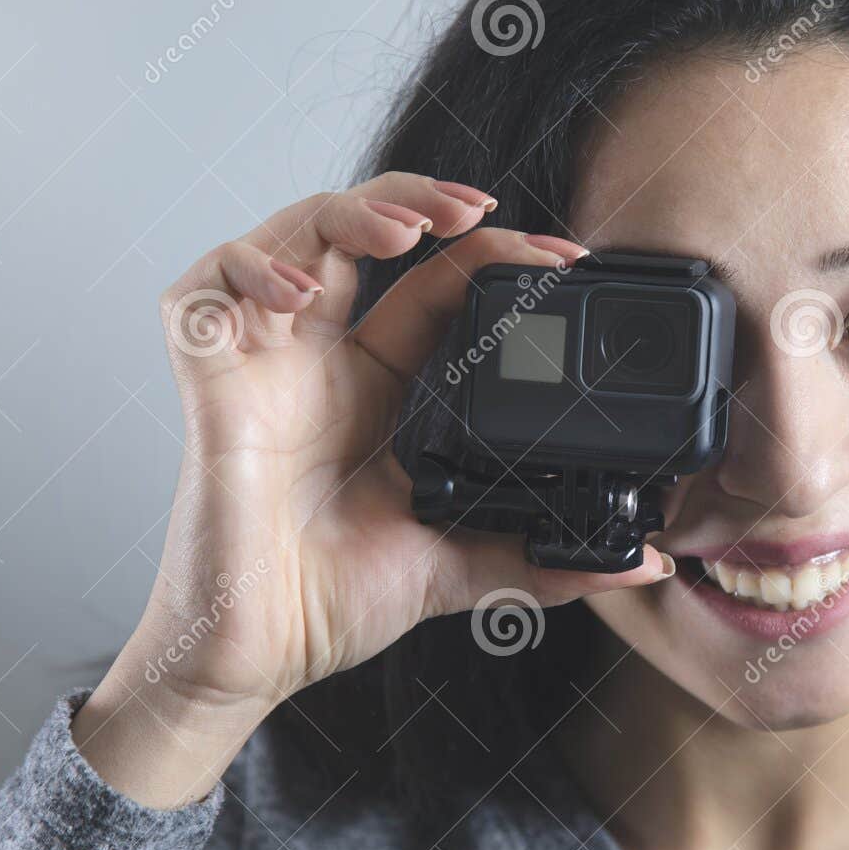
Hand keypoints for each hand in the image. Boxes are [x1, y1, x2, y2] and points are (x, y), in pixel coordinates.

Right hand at [74, 173, 673, 805]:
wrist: (261, 651)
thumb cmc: (339, 600)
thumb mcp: (462, 567)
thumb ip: (546, 559)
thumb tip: (644, 565)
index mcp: (382, 386)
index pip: (438, 284)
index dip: (493, 254)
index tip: (561, 257)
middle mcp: (323, 358)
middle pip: (363, 231)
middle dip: (420, 198)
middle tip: (479, 209)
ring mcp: (262, 359)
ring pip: (292, 235)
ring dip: (350, 211)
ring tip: (407, 230)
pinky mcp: (207, 378)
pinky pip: (204, 291)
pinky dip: (248, 269)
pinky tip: (298, 294)